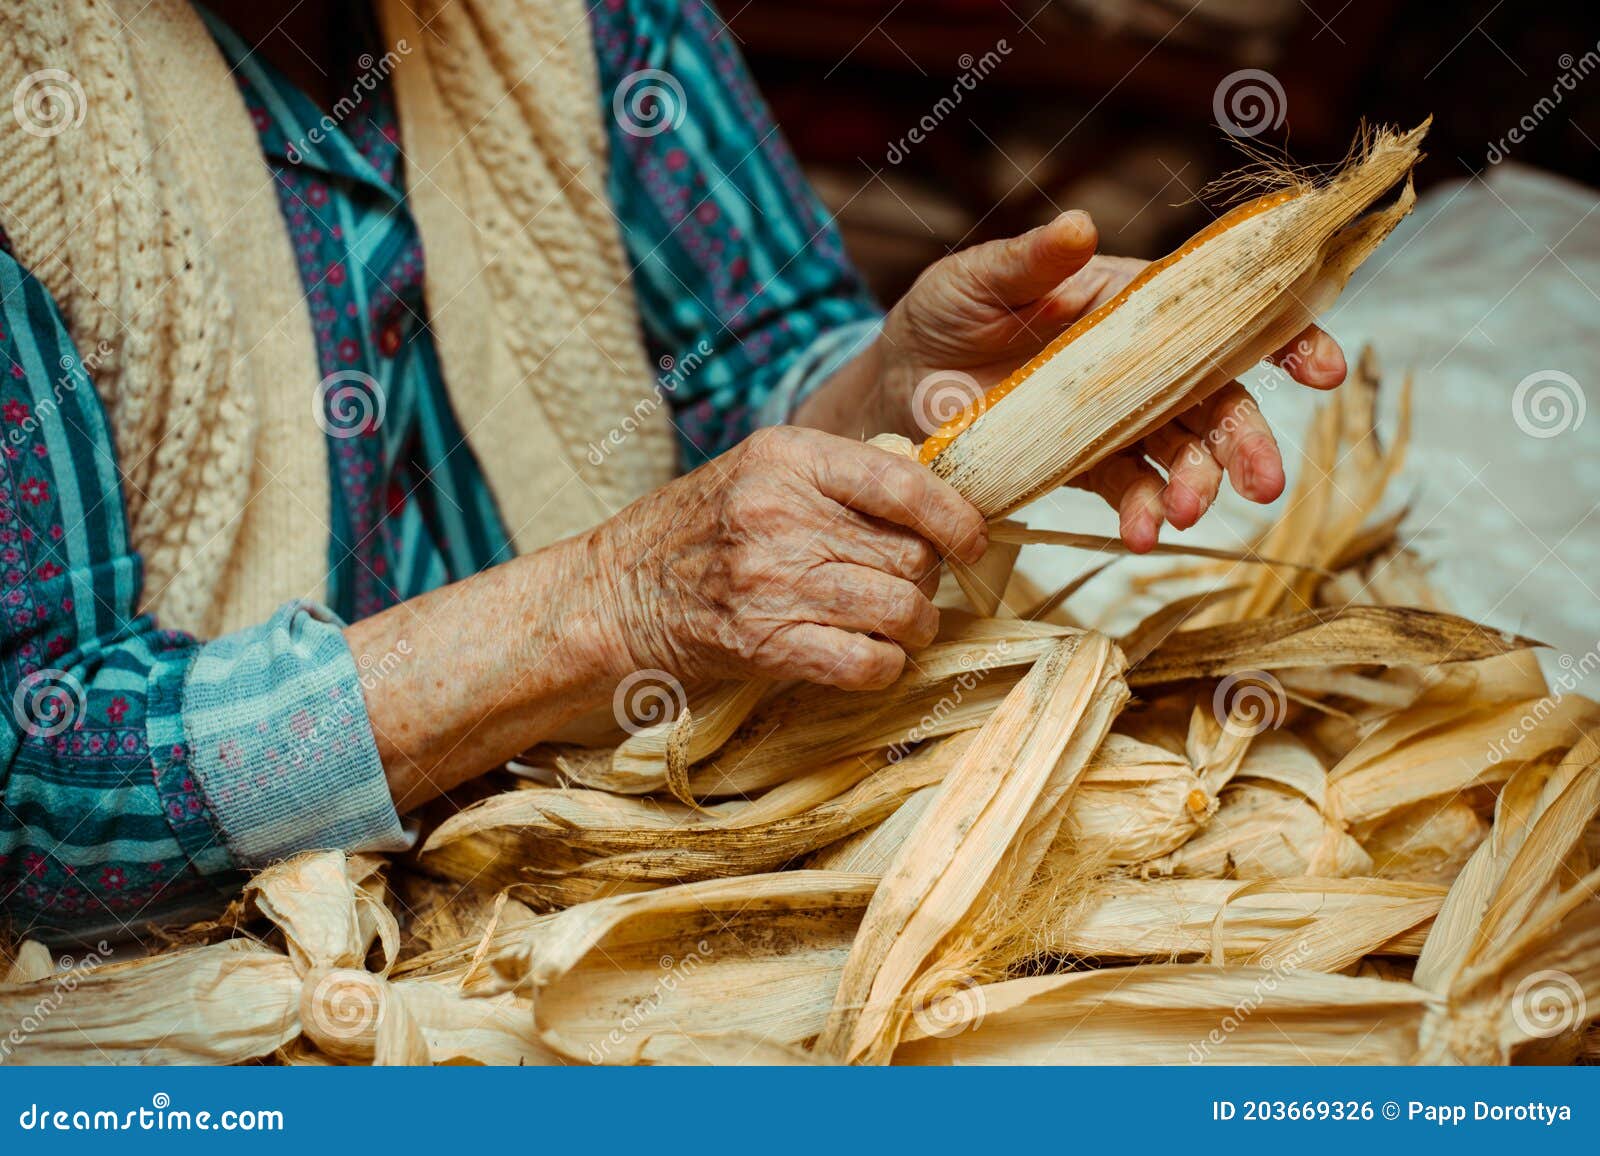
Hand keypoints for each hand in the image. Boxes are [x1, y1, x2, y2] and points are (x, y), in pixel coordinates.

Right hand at [595, 425, 986, 691]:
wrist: (615, 594)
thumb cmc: (699, 534)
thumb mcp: (760, 473)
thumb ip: (839, 479)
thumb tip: (935, 502)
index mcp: (788, 456)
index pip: (904, 481)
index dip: (957, 518)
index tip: (973, 541)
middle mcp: (780, 513)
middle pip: (911, 553)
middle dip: (922, 579)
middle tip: (903, 588)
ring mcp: (771, 580)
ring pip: (900, 608)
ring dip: (912, 627)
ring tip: (895, 627)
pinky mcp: (764, 642)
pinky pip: (866, 662)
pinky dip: (884, 667)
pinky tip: (871, 660)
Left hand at [856, 210, 1347, 550]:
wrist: (897, 388)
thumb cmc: (943, 314)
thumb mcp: (974, 279)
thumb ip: (1026, 260)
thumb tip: (1077, 224)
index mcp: (1129, 302)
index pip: (1220, 313)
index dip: (1280, 336)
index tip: (1320, 369)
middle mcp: (1139, 362)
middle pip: (1215, 397)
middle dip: (1245, 439)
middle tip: (1263, 481)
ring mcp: (1117, 419)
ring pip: (1182, 452)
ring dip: (1197, 485)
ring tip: (1183, 515)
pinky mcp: (1085, 464)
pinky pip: (1129, 490)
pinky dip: (1141, 513)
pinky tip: (1139, 534)